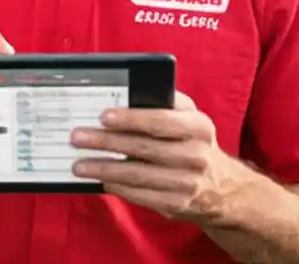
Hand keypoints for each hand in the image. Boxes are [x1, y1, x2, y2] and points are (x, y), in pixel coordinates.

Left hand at [70, 92, 248, 223]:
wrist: (220, 187)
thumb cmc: (190, 141)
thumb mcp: (187, 117)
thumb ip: (162, 103)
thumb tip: (122, 95)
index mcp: (199, 126)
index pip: (162, 120)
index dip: (132, 118)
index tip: (103, 116)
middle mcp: (197, 155)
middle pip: (144, 147)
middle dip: (106, 142)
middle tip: (78, 137)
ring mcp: (189, 183)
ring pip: (139, 175)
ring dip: (105, 169)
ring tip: (79, 164)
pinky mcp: (178, 204)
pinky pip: (142, 195)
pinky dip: (118, 187)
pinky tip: (101, 180)